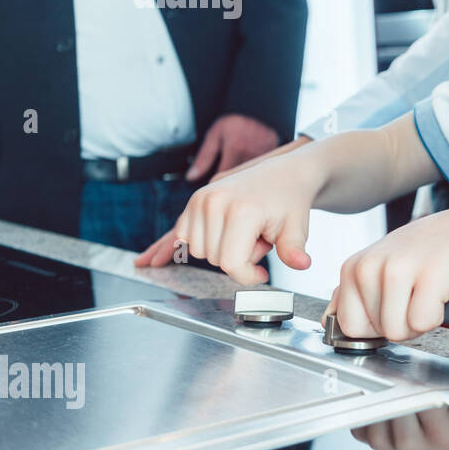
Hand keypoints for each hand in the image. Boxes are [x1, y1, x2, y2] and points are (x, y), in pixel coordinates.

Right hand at [135, 134, 312, 266]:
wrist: (283, 173)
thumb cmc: (290, 200)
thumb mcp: (297, 226)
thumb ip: (294, 249)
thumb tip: (302, 264)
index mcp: (240, 210)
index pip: (232, 264)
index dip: (248, 276)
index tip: (263, 273)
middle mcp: (214, 202)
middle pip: (215, 259)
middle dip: (238, 257)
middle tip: (259, 237)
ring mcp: (199, 201)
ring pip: (198, 251)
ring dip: (222, 249)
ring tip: (245, 231)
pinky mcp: (192, 204)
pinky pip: (174, 234)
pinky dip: (166, 248)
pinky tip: (146, 261)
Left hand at [186, 113, 279, 181]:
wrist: (258, 110)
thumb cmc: (234, 123)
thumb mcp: (214, 135)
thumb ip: (204, 157)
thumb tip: (191, 177)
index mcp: (237, 148)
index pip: (224, 176)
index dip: (216, 181)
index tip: (212, 182)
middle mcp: (253, 152)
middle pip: (238, 179)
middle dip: (230, 180)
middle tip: (227, 172)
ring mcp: (266, 154)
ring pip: (250, 176)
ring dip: (243, 176)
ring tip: (239, 165)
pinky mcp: (275, 154)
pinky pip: (262, 170)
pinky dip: (255, 170)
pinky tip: (251, 162)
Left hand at [324, 207, 448, 341]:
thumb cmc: (426, 255)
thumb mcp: (380, 267)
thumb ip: (351, 293)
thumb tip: (328, 322)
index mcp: (353, 267)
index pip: (348, 326)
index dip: (375, 325)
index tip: (392, 303)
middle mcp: (370, 265)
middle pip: (373, 332)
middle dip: (396, 326)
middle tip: (412, 297)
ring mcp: (398, 269)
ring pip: (396, 332)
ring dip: (417, 322)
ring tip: (426, 293)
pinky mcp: (429, 277)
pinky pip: (421, 323)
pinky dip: (436, 317)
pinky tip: (440, 292)